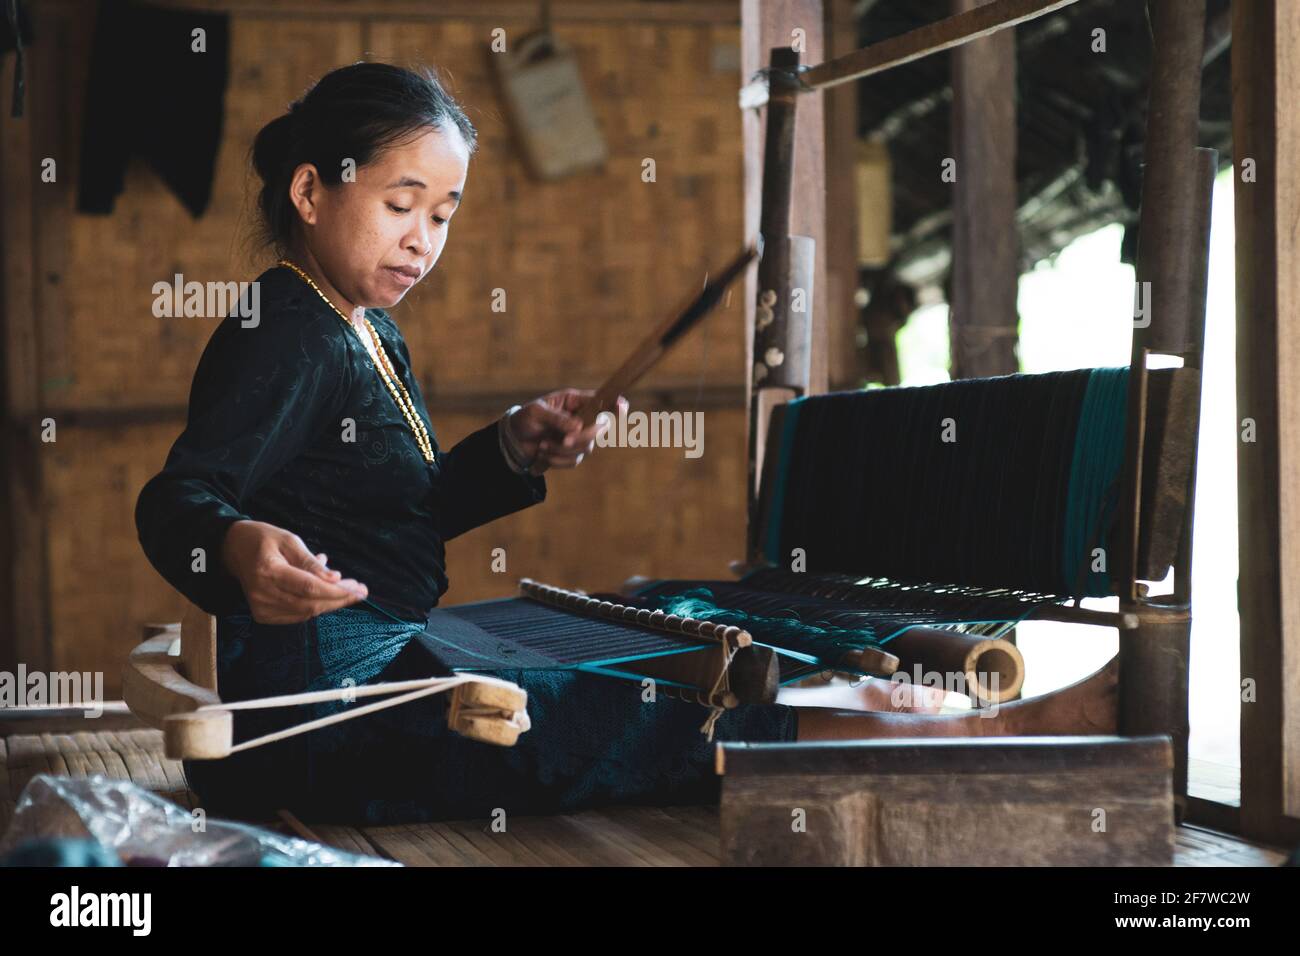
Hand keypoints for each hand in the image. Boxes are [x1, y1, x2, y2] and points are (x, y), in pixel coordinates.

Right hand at [220, 519, 367, 623]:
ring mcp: (261, 608)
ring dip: (330, 603)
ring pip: (306, 613)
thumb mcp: (290, 540)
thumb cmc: (264, 540)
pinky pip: (298, 615)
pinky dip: (315, 605)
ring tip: (347, 588)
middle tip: (361, 591)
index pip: (309, 588)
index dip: (337, 591)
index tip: (360, 589)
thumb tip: (335, 578)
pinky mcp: (263, 615)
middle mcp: (262, 594)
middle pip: (310, 604)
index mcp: (268, 572)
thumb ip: (310, 562)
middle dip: (339, 599)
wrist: (234, 550)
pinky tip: (324, 590)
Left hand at [506, 388, 625, 474]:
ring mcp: (579, 436)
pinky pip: (574, 460)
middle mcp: (581, 418)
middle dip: (582, 437)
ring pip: (585, 447)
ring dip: (561, 450)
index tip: (622, 408)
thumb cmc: (525, 419)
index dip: (614, 404)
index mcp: (574, 401)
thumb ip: (557, 418)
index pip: (600, 401)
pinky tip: (543, 454)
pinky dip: (557, 460)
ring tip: (542, 446)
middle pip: (599, 429)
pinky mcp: (572, 453)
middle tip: (563, 441)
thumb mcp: (536, 413)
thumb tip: (578, 427)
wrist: (513, 440)